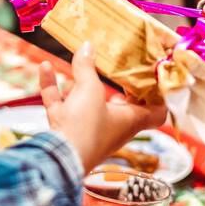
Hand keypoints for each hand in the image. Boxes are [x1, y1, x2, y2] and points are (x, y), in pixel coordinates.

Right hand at [39, 43, 167, 171]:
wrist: (58, 159)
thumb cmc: (86, 126)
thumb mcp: (90, 90)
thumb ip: (87, 67)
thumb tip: (87, 46)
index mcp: (130, 120)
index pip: (156, 113)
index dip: (159, 97)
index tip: (155, 78)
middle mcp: (112, 126)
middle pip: (122, 107)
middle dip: (120, 89)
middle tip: (121, 68)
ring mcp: (87, 129)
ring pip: (88, 104)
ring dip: (81, 83)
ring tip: (79, 61)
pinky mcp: (66, 130)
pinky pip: (61, 105)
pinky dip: (53, 87)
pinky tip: (45, 67)